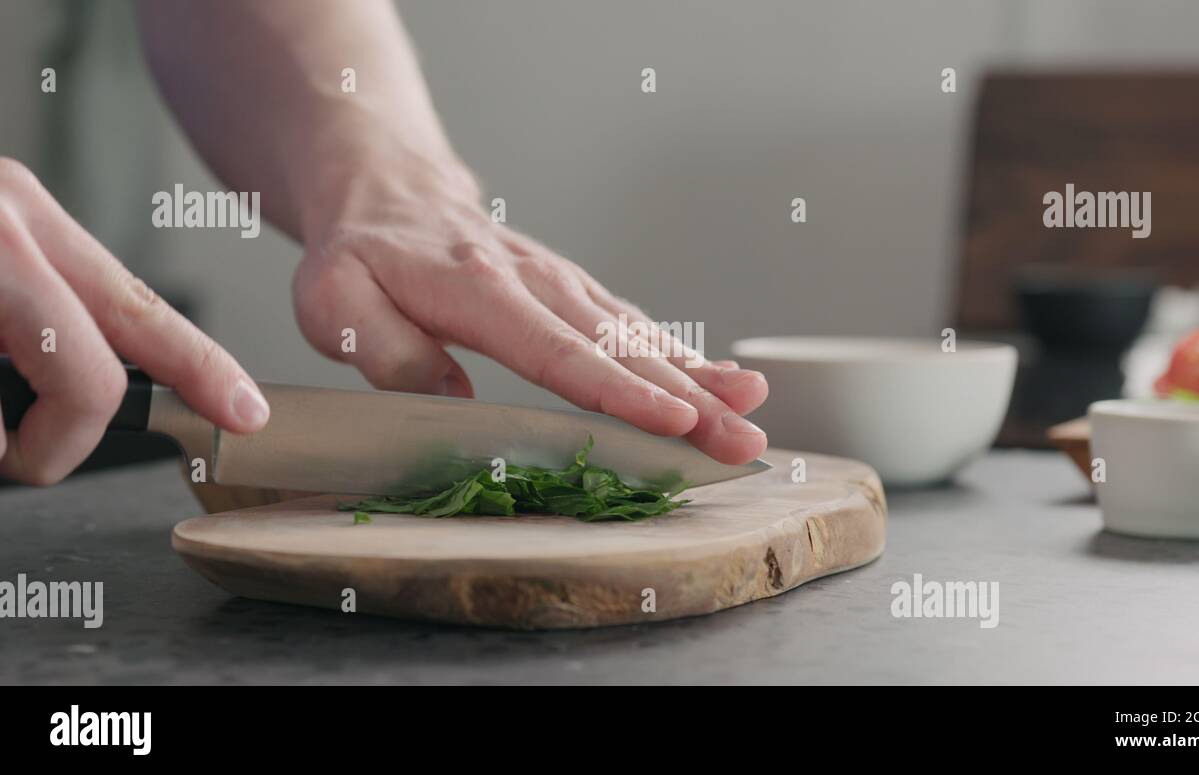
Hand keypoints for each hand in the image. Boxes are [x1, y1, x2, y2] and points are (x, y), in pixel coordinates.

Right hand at [0, 158, 268, 484]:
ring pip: (33, 409)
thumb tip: (92, 386)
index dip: (201, 370)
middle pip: (93, 383)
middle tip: (34, 457)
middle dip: (65, 444)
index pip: (140, 308)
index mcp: (26, 217)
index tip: (247, 412)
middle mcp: (6, 230)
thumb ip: (41, 304)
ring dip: (5, 445)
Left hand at [291, 168, 769, 464]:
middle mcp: (538, 283)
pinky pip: (637, 325)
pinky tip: (724, 380)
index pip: (561, 350)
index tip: (676, 421)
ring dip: (703, 379)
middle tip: (743, 440)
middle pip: (623, 349)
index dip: (621, 391)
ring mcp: (564, 284)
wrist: (391, 191)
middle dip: (692, 399)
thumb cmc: (361, 256)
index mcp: (481, 291)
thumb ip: (388, 351)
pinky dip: (685, 355)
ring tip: (753, 413)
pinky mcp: (575, 291)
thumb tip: (449, 399)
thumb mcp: (336, 303)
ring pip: (643, 336)